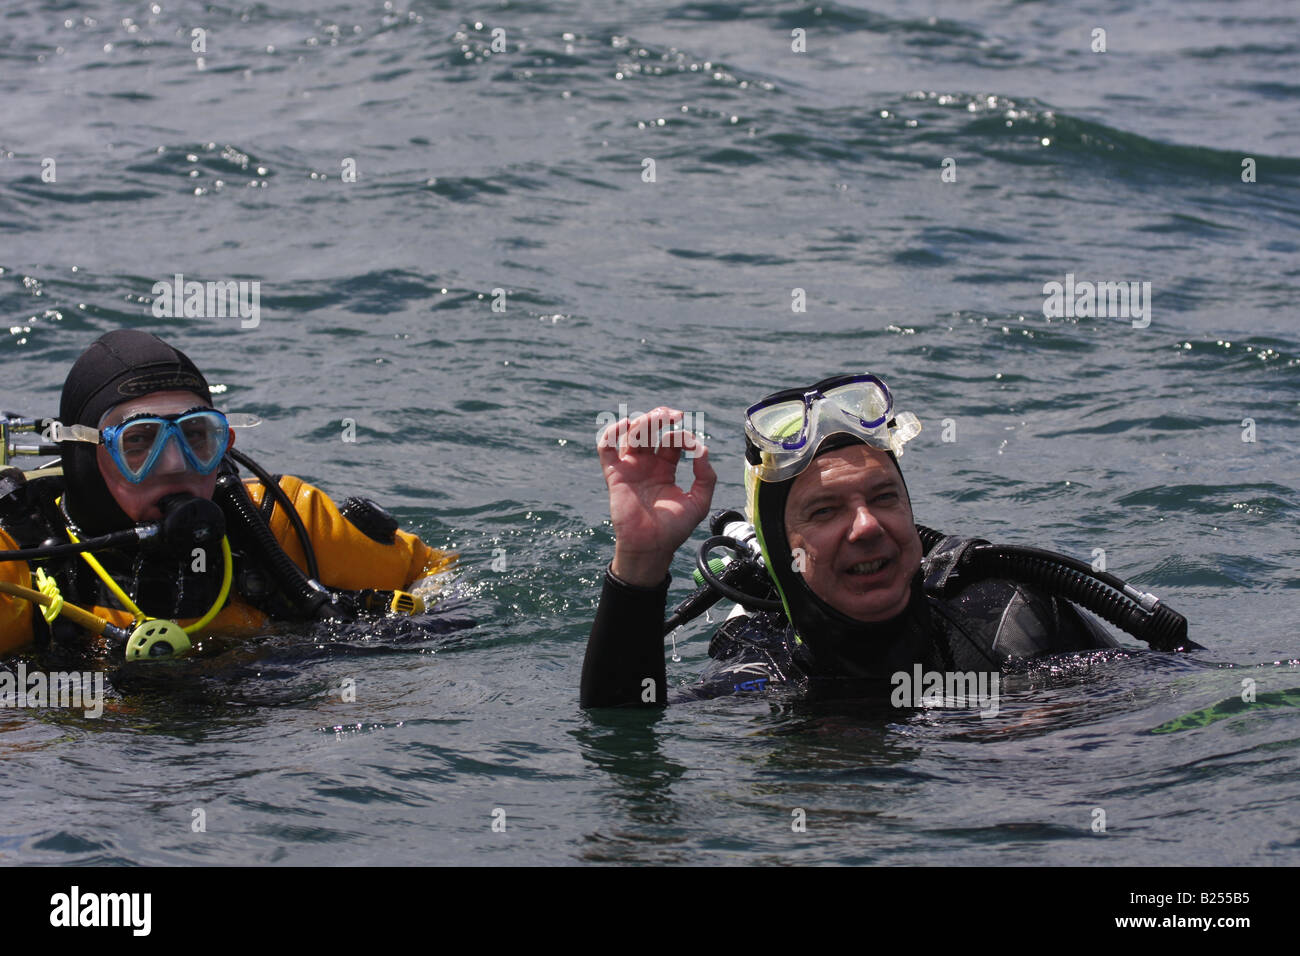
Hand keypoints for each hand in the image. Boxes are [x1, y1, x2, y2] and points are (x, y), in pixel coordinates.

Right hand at [597, 407, 715, 586]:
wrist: (652, 547)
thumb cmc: (674, 528)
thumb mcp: (699, 501)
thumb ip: (706, 476)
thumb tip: (702, 450)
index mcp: (666, 468)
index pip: (672, 441)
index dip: (681, 435)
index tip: (690, 444)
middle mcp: (647, 465)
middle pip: (650, 431)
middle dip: (660, 418)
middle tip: (672, 414)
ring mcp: (630, 468)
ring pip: (630, 434)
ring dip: (642, 422)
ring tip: (653, 420)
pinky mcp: (615, 474)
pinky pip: (606, 448)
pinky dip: (612, 432)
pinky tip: (626, 425)